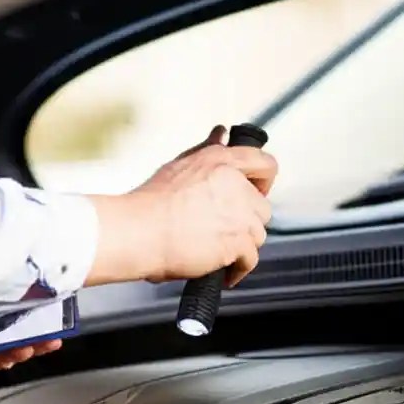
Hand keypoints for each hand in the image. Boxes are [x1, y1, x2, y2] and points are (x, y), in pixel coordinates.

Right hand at [86, 125, 276, 288]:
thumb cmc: (150, 204)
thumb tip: (222, 133)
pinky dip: (237, 268)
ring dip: (241, 245)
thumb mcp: (179, 166)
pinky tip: (222, 270)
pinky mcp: (238, 242)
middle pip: (262, 207)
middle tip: (224, 229)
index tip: (256, 191)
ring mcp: (239, 214)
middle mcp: (235, 184)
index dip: (263, 181)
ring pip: (257, 234)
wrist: (138, 232)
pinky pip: (250, 259)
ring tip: (217, 251)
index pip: (264, 163)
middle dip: (247, 221)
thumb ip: (208, 150)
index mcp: (221, 161)